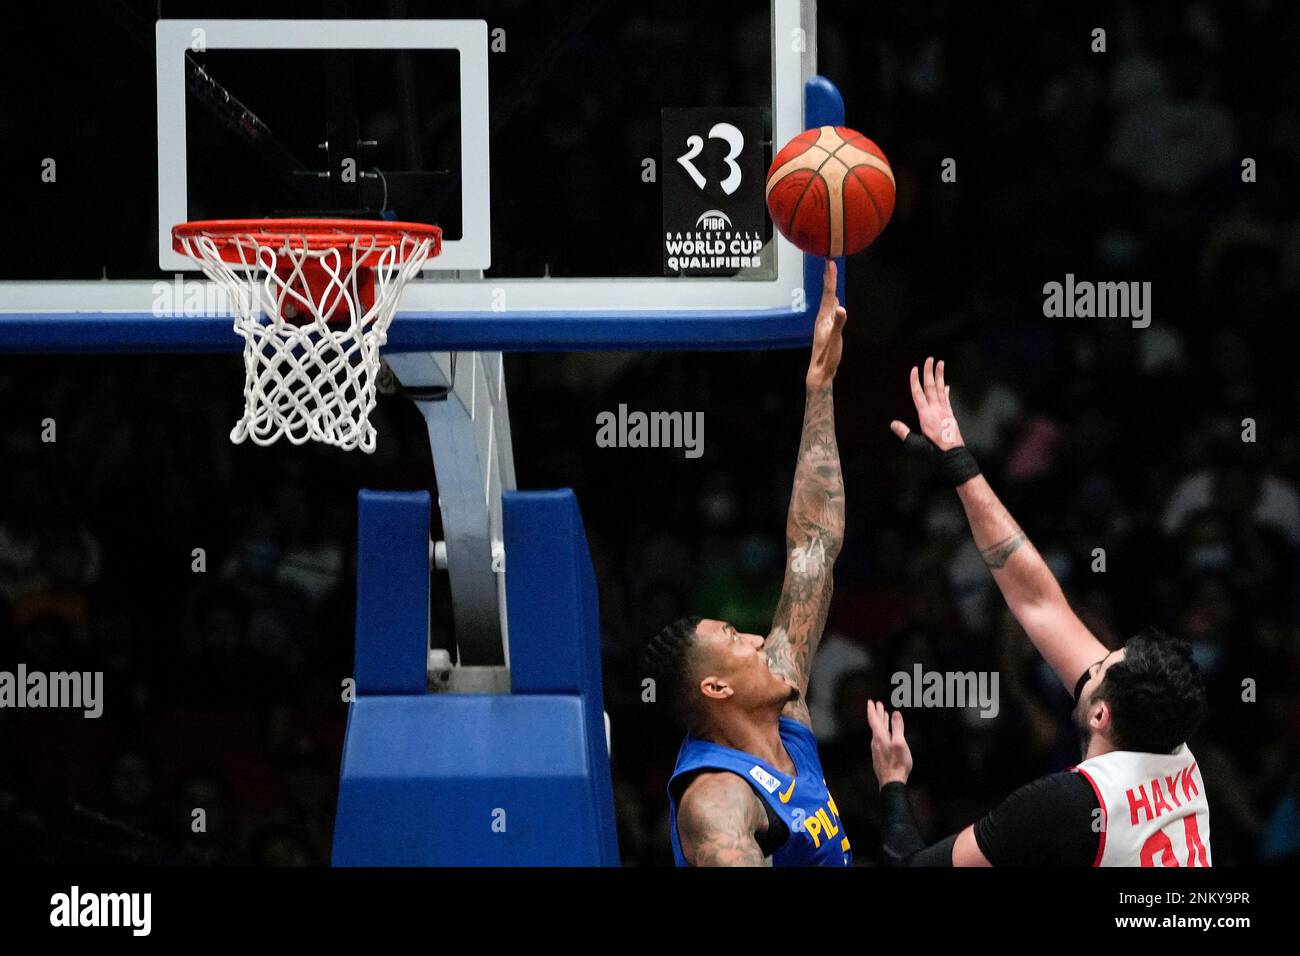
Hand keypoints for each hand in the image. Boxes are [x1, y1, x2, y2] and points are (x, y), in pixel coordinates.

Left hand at [806, 260, 846, 388]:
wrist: (820, 371)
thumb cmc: (827, 356)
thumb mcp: (835, 340)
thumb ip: (838, 324)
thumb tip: (841, 308)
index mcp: (824, 317)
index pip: (828, 293)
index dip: (830, 277)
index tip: (830, 261)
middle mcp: (823, 317)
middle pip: (827, 293)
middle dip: (828, 277)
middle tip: (829, 260)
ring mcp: (824, 322)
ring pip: (828, 299)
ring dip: (829, 286)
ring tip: (830, 274)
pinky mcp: (827, 327)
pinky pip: (830, 308)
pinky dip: (832, 298)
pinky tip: (833, 298)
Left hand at [867, 699, 912, 786]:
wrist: (891, 782)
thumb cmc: (897, 763)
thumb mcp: (899, 743)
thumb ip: (897, 728)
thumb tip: (895, 713)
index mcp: (879, 737)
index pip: (874, 720)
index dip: (873, 710)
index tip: (870, 701)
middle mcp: (876, 741)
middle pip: (875, 724)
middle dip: (877, 713)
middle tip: (878, 704)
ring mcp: (877, 749)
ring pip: (878, 731)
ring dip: (881, 722)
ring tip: (884, 715)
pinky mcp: (880, 755)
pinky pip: (880, 738)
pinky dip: (883, 731)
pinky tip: (887, 733)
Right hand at [890, 356, 964, 450]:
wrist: (953, 456)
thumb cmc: (933, 452)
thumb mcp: (915, 445)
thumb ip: (904, 433)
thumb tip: (893, 424)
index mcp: (925, 416)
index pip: (918, 394)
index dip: (915, 381)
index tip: (914, 369)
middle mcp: (936, 410)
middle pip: (931, 387)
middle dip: (929, 372)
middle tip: (929, 359)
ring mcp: (944, 412)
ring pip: (941, 390)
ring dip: (940, 376)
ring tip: (941, 363)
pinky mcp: (950, 416)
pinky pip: (947, 399)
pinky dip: (946, 391)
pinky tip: (946, 385)